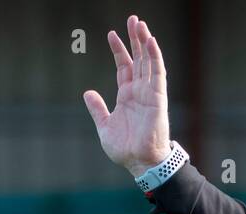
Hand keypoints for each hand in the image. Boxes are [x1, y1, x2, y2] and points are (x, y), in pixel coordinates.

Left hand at [83, 14, 170, 176]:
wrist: (140, 162)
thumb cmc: (125, 149)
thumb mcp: (104, 127)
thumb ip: (98, 109)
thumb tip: (87, 93)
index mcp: (127, 97)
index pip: (124, 67)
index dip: (119, 50)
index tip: (111, 34)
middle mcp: (139, 91)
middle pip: (138, 59)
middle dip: (134, 39)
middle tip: (132, 19)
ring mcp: (149, 93)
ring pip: (148, 61)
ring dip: (145, 42)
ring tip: (139, 23)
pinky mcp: (158, 97)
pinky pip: (157, 73)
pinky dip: (155, 56)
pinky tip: (150, 40)